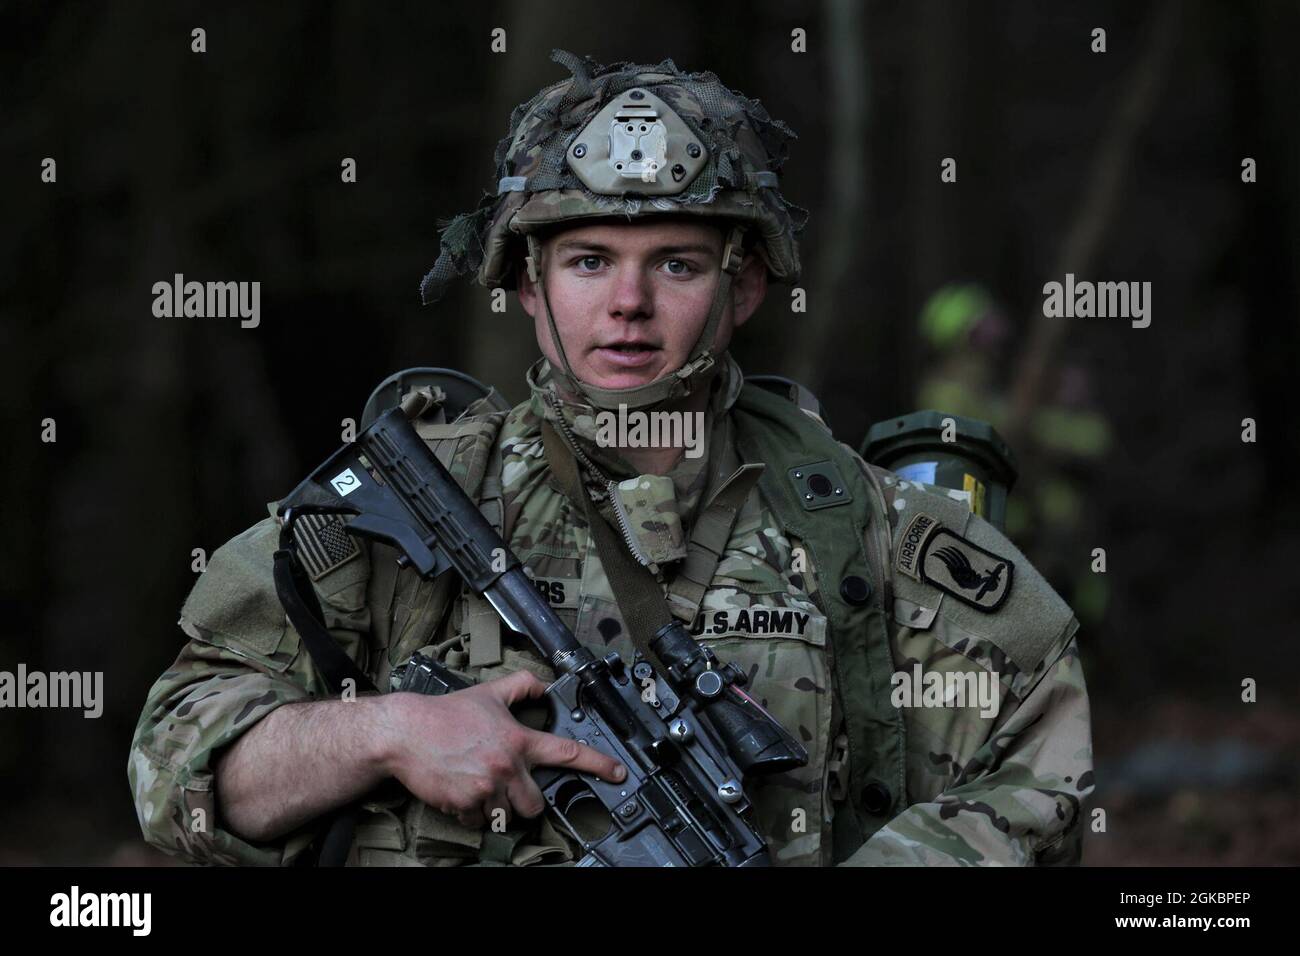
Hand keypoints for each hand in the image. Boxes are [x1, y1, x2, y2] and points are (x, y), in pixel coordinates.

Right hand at [379, 670, 626, 828]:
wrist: (406, 733)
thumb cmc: (445, 715)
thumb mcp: (489, 693)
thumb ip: (521, 687)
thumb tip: (543, 685)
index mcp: (518, 739)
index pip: (567, 753)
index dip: (598, 764)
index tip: (618, 774)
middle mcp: (507, 765)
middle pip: (536, 803)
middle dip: (525, 799)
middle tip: (508, 786)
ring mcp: (487, 788)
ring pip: (508, 815)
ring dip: (497, 806)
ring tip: (478, 783)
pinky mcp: (466, 805)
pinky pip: (479, 822)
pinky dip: (472, 813)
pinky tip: (461, 791)